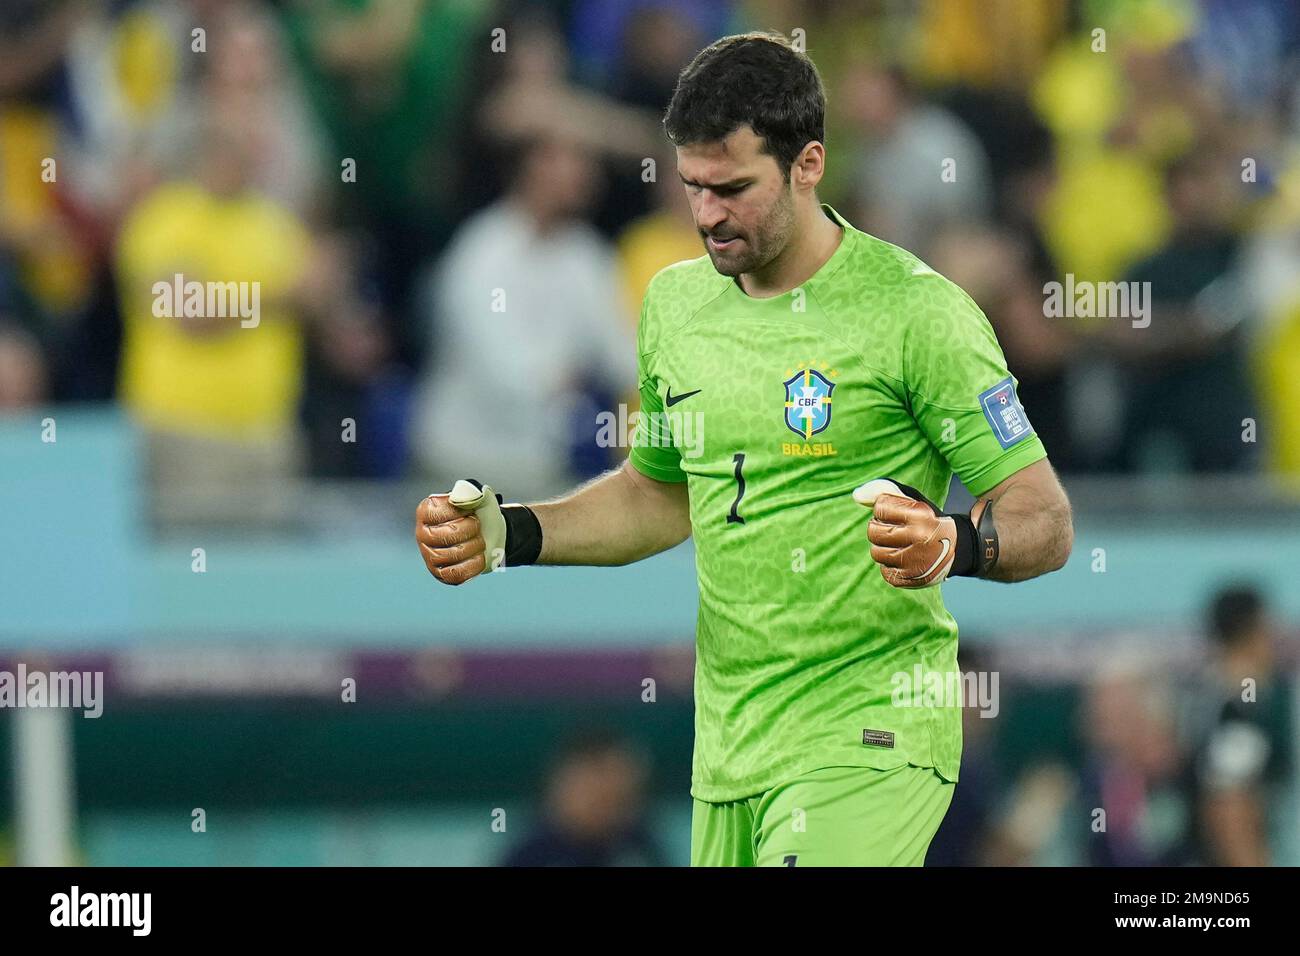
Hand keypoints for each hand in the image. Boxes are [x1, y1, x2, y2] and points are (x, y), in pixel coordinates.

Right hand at [414, 480, 505, 584]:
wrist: (490, 533)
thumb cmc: (478, 513)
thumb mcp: (477, 496)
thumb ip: (469, 492)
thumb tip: (460, 497)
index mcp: (426, 511)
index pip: (437, 513)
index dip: (460, 512)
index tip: (471, 511)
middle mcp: (422, 534)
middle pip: (443, 536)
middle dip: (468, 531)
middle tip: (478, 527)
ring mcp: (429, 555)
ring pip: (449, 557)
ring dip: (473, 547)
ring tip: (480, 541)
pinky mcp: (440, 573)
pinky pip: (454, 574)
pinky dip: (472, 566)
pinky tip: (479, 556)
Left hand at [854, 478, 984, 588]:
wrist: (957, 549)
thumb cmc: (927, 520)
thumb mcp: (913, 500)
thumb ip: (884, 491)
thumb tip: (856, 495)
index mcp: (920, 515)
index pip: (880, 507)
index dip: (884, 509)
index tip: (899, 513)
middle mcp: (919, 538)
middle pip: (873, 531)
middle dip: (879, 528)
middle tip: (895, 529)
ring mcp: (915, 561)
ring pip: (875, 552)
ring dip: (882, 547)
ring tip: (899, 544)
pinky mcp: (911, 578)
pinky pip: (884, 571)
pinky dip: (889, 565)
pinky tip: (903, 558)